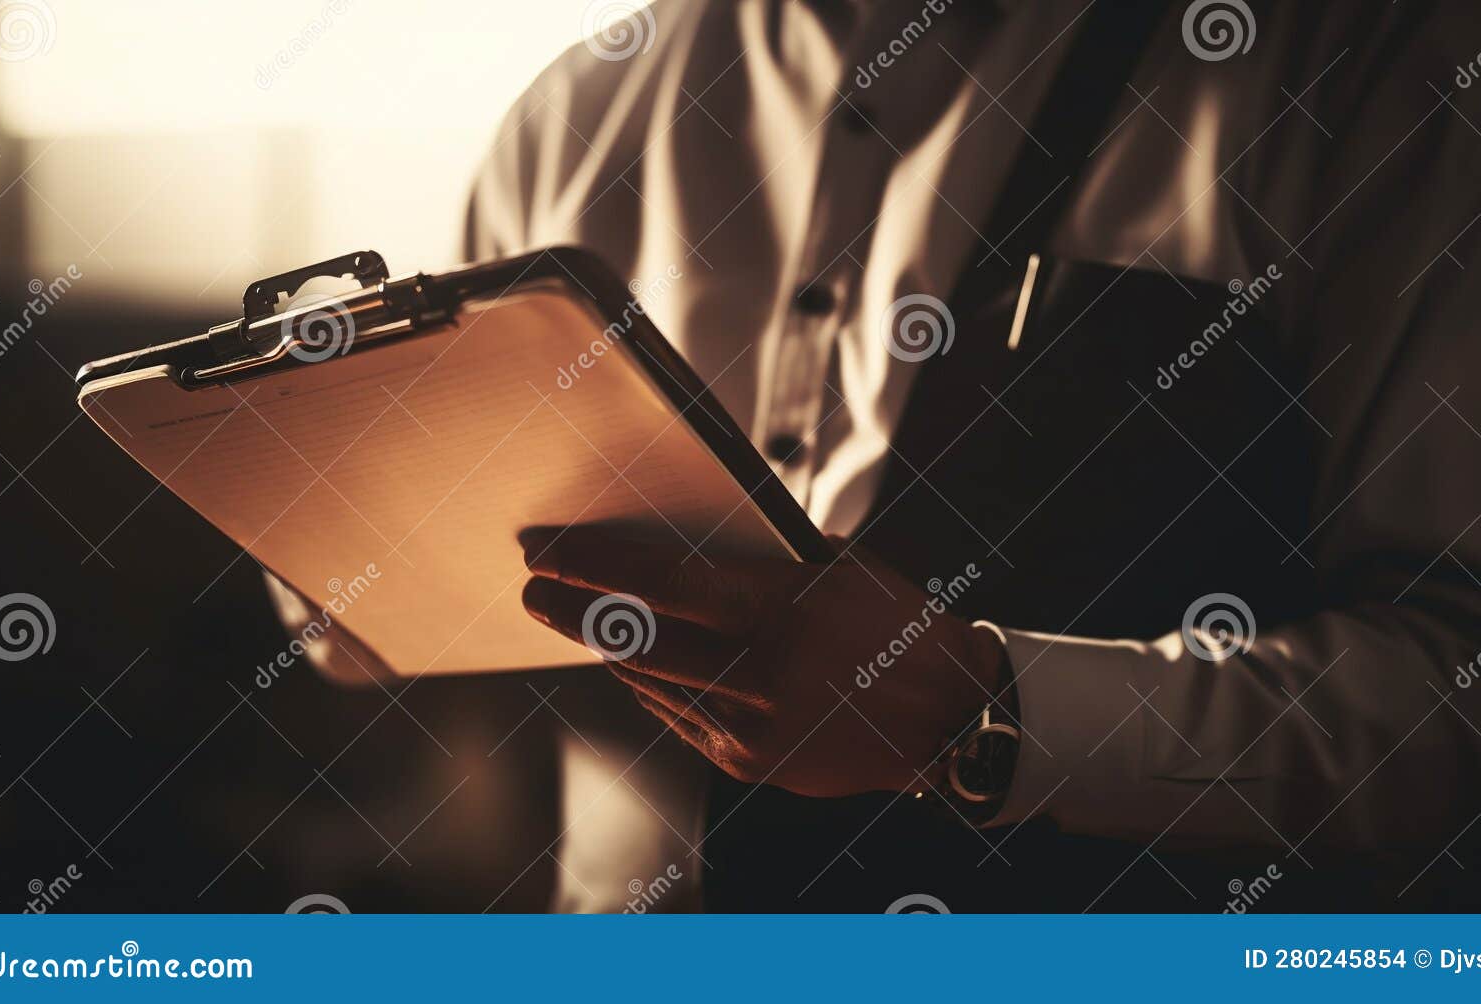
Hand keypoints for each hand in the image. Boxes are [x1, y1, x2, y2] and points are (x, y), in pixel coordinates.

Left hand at [519, 526, 1005, 797]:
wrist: (948, 717)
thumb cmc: (894, 625)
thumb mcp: (841, 567)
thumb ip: (767, 557)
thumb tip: (694, 540)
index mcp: (780, 608)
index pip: (661, 583)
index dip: (593, 567)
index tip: (546, 553)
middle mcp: (758, 670)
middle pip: (635, 640)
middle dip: (572, 613)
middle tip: (532, 592)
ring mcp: (751, 723)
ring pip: (649, 680)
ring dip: (606, 649)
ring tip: (577, 621)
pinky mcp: (749, 759)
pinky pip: (677, 715)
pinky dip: (649, 686)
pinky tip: (633, 666)